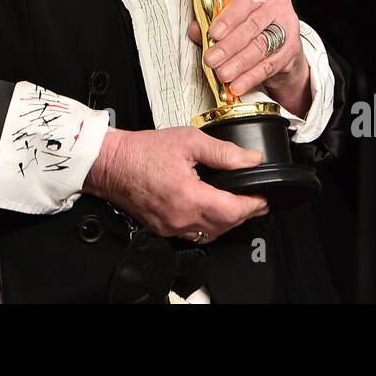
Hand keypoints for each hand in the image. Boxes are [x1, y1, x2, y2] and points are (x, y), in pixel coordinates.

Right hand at [83, 127, 268, 240]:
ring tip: (236, 205)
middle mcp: (180, 218)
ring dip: (227, 222)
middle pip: (225, 226)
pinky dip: (208, 225)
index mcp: (188, 196)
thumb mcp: (189, 141)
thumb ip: (224, 152)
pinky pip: (193, 234)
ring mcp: (170, 227)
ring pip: (210, 234)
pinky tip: (211, 210)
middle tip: (255, 200)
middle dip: (244, 214)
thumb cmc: (143, 151)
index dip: (254, 204)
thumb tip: (251, 160)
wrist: (111, 163)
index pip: (233, 211)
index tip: (263, 197)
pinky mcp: (163, 229)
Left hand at [187, 0, 311, 116]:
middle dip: (229, 46)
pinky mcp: (291, 51)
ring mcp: (287, 28)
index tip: (213, 34)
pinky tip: (238, 84)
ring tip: (222, 74)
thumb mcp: (233, 17)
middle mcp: (276, 7)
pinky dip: (251, 77)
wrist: (281, 41)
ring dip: (239, 64)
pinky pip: (268, 66)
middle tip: (212, 59)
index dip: (227, 19)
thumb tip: (196, 29)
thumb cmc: (252, 24)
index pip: (244, 2)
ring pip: (260, 47)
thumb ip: (213, 21)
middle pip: (252, 27)